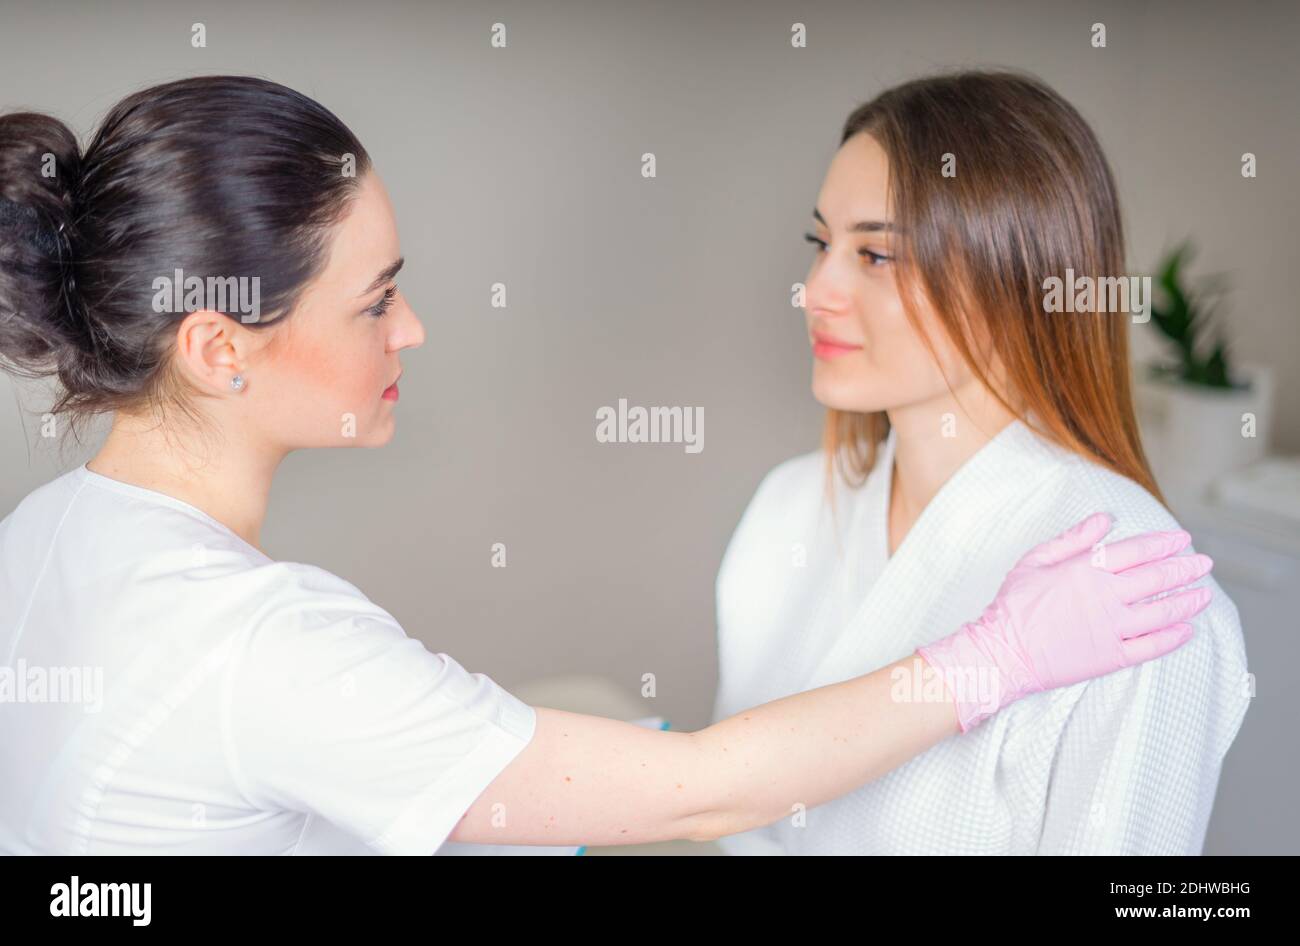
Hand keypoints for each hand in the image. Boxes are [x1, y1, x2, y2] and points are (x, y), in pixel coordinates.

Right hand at [917, 512, 1212, 731]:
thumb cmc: (1013, 604)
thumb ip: (1073, 539)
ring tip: (1205, 595)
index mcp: (1088, 570)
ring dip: (1188, 602)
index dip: (1164, 544)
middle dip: (1185, 569)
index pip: (1138, 551)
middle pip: (1157, 579)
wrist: (1003, 652)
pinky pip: (1151, 647)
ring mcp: (1112, 629)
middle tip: (1204, 563)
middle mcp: (1106, 597)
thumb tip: (1104, 519)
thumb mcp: (1035, 560)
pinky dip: (1173, 638)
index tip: (1182, 539)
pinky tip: (1186, 631)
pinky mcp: (1111, 657)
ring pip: (1162, 612)